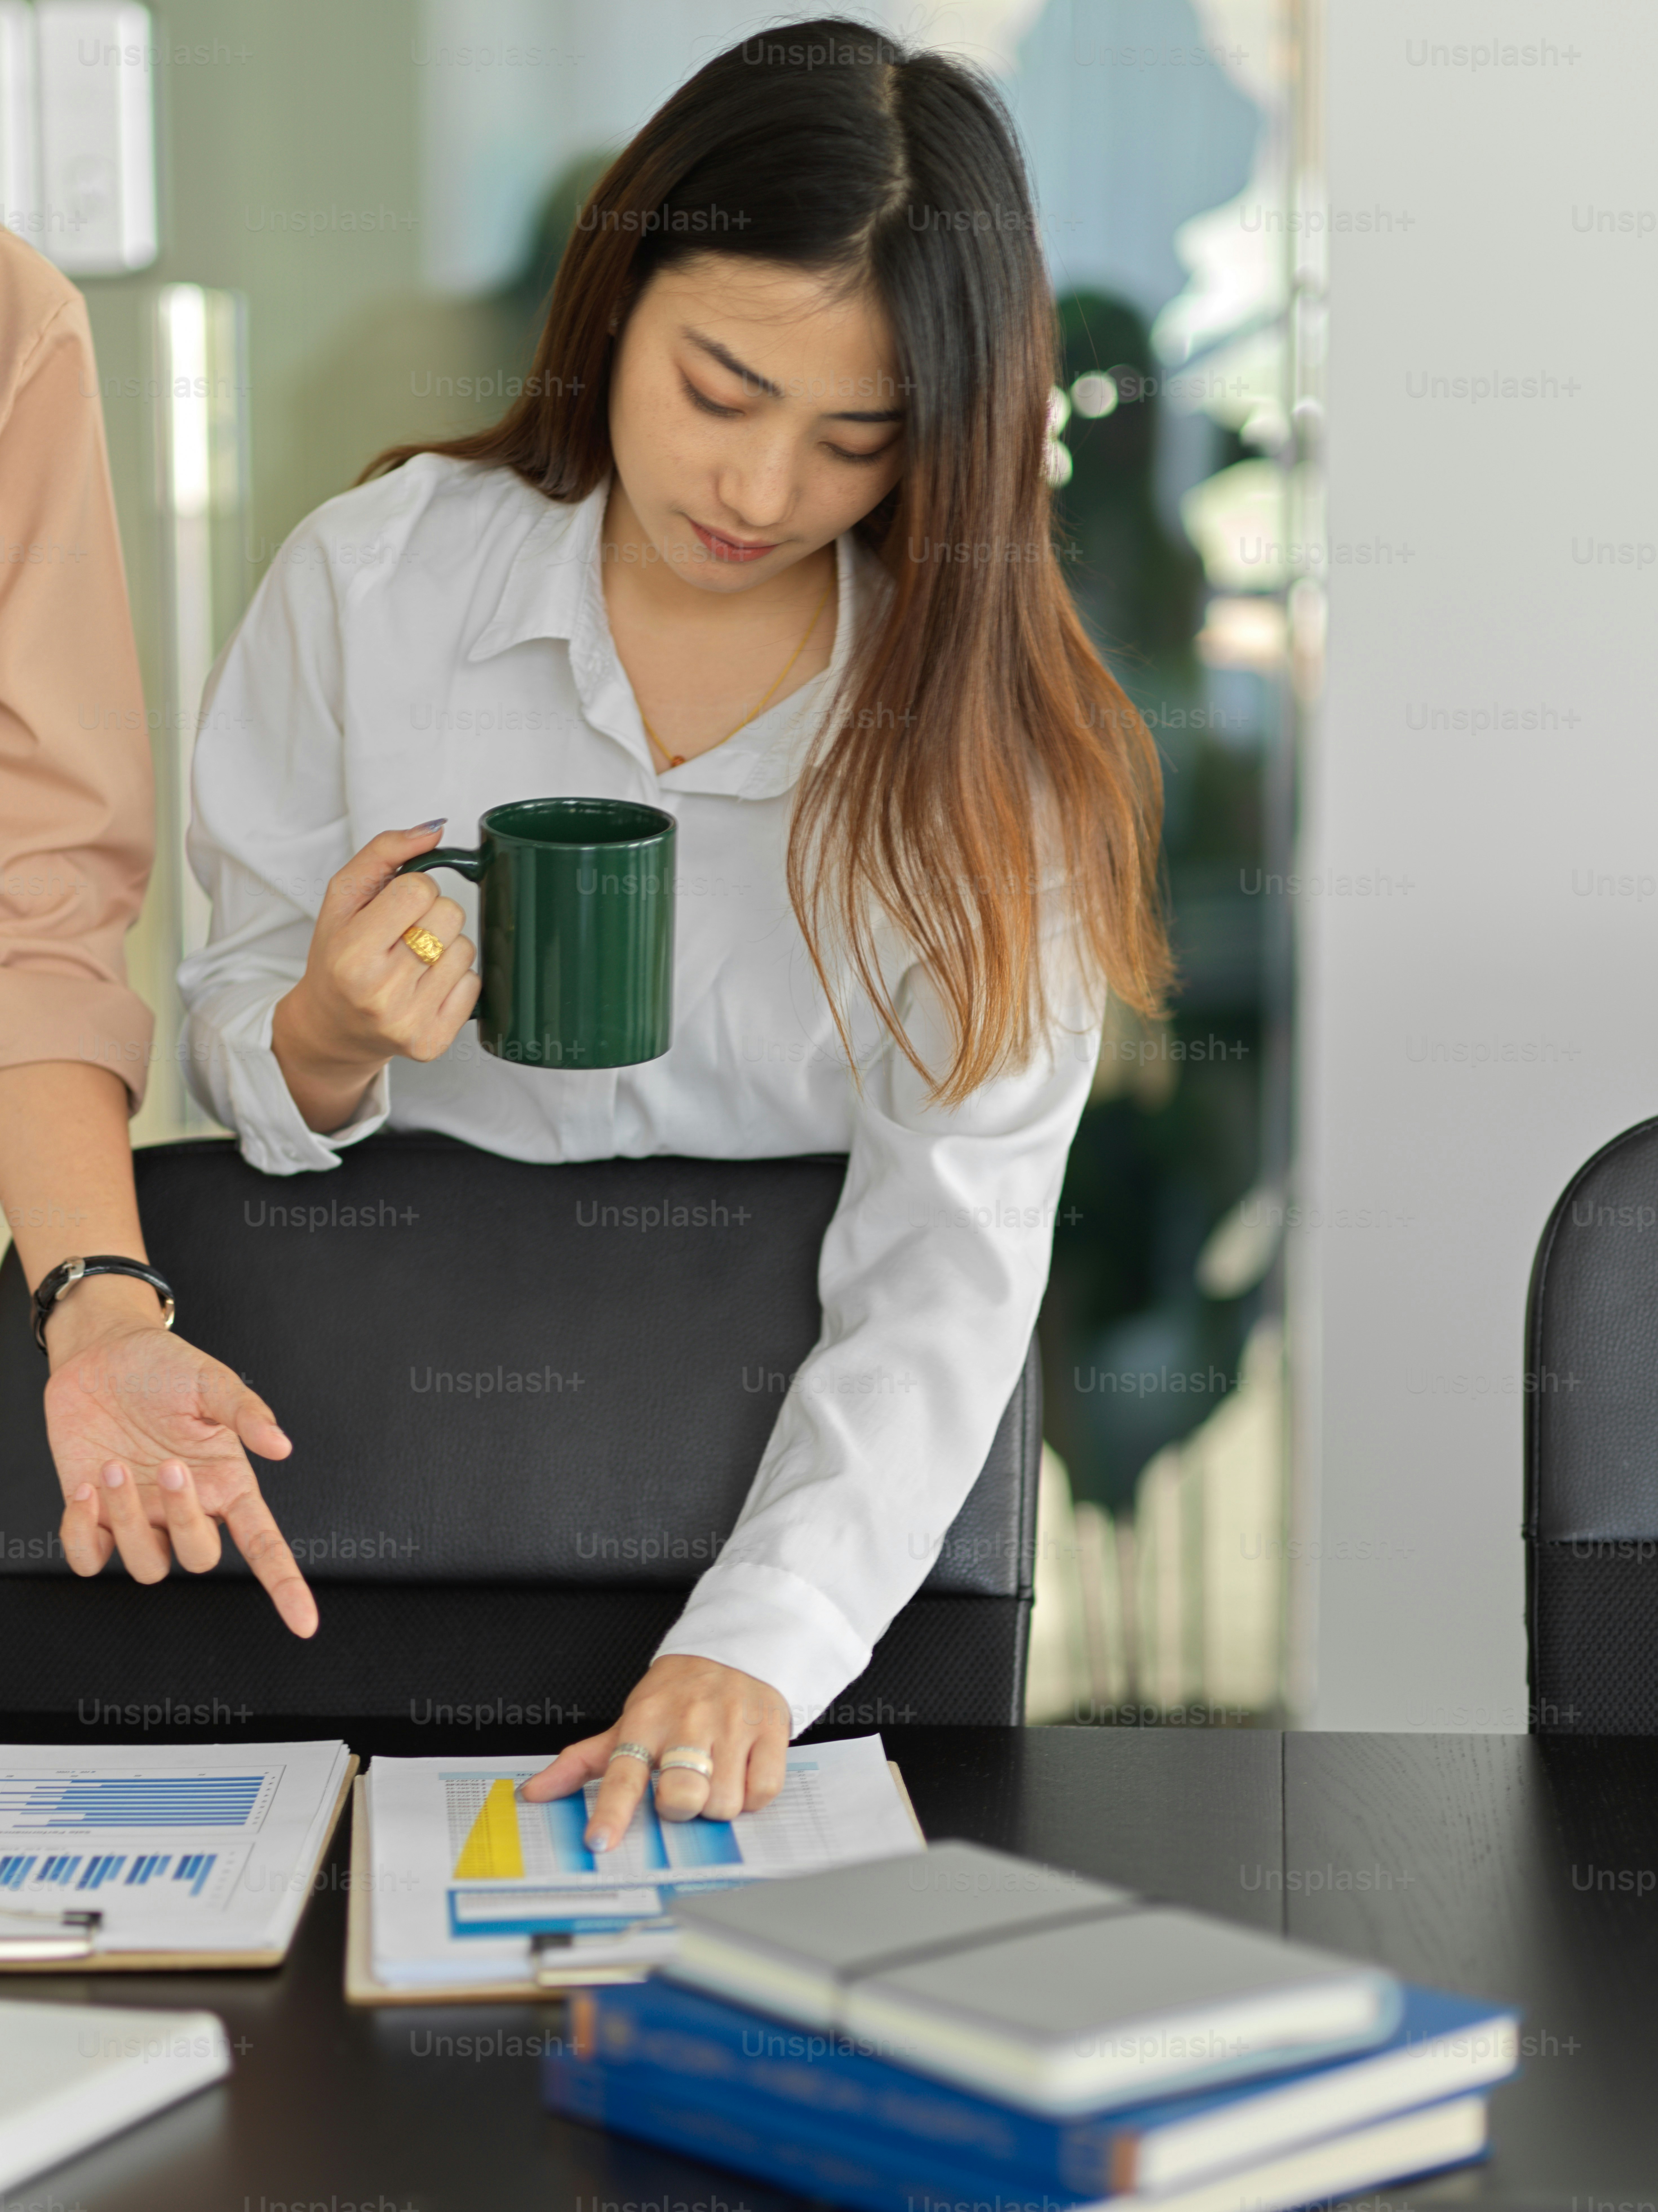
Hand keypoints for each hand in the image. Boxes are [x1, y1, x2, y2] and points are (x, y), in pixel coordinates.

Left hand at [41, 1278, 317, 1636]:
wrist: (102, 1354)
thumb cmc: (163, 1368)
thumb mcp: (212, 1381)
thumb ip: (248, 1412)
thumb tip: (280, 1445)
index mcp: (227, 1483)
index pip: (264, 1544)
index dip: (285, 1584)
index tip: (305, 1622)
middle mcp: (189, 1508)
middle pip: (202, 1557)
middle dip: (186, 1519)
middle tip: (170, 1465)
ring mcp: (142, 1516)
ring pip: (147, 1565)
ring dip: (129, 1520)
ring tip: (114, 1466)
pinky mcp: (95, 1515)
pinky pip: (90, 1558)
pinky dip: (81, 1534)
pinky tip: (84, 1490)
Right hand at [271, 822, 480, 1132]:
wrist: (331, 1027)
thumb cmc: (337, 956)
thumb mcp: (342, 898)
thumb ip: (383, 852)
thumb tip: (434, 829)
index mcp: (352, 954)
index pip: (419, 890)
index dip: (412, 890)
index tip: (395, 907)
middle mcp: (380, 993)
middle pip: (450, 916)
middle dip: (431, 916)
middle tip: (403, 936)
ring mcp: (409, 1022)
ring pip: (466, 949)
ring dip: (445, 948)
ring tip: (411, 963)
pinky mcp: (433, 1042)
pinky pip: (475, 984)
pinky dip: (455, 979)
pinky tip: (423, 987)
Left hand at [519, 1654, 791, 1847]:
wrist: (735, 1649)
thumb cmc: (676, 1694)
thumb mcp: (627, 1720)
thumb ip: (581, 1762)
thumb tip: (535, 1793)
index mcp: (646, 1722)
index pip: (624, 1774)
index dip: (612, 1812)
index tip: (600, 1842)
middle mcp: (689, 1722)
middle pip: (682, 1796)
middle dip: (681, 1806)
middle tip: (682, 1789)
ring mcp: (733, 1726)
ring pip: (724, 1802)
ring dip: (719, 1803)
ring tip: (715, 1775)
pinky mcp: (770, 1732)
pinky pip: (763, 1792)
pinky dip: (753, 1795)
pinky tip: (742, 1773)